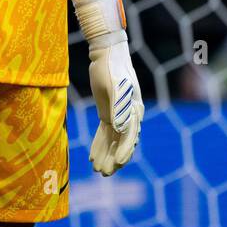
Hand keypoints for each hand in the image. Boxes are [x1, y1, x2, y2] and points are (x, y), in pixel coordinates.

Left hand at [87, 37, 142, 175]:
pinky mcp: (108, 112)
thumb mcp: (114, 86)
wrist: (107, 53)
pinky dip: (100, 145)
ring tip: (97, 170)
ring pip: (113, 140)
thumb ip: (119, 107)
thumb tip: (121, 130)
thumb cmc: (112, 67)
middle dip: (114, 159)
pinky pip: (105, 133)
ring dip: (106, 155)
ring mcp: (118, 114)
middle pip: (123, 142)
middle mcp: (129, 115)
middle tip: (104, 173)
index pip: (130, 135)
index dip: (124, 151)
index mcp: (134, 109)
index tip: (116, 163)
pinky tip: (93, 157)